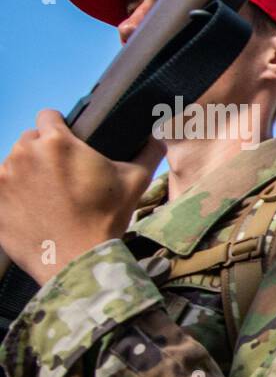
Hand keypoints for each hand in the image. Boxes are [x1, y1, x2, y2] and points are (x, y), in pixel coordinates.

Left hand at [0, 110, 163, 285]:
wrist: (78, 260)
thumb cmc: (107, 218)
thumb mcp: (136, 182)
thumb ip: (148, 153)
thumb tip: (158, 138)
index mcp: (57, 142)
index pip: (48, 116)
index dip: (59, 127)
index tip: (68, 144)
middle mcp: (25, 153)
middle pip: (29, 140)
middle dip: (43, 152)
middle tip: (61, 177)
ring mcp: (4, 176)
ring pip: (13, 163)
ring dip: (26, 173)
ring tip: (46, 196)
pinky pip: (1, 187)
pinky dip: (12, 195)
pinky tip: (31, 209)